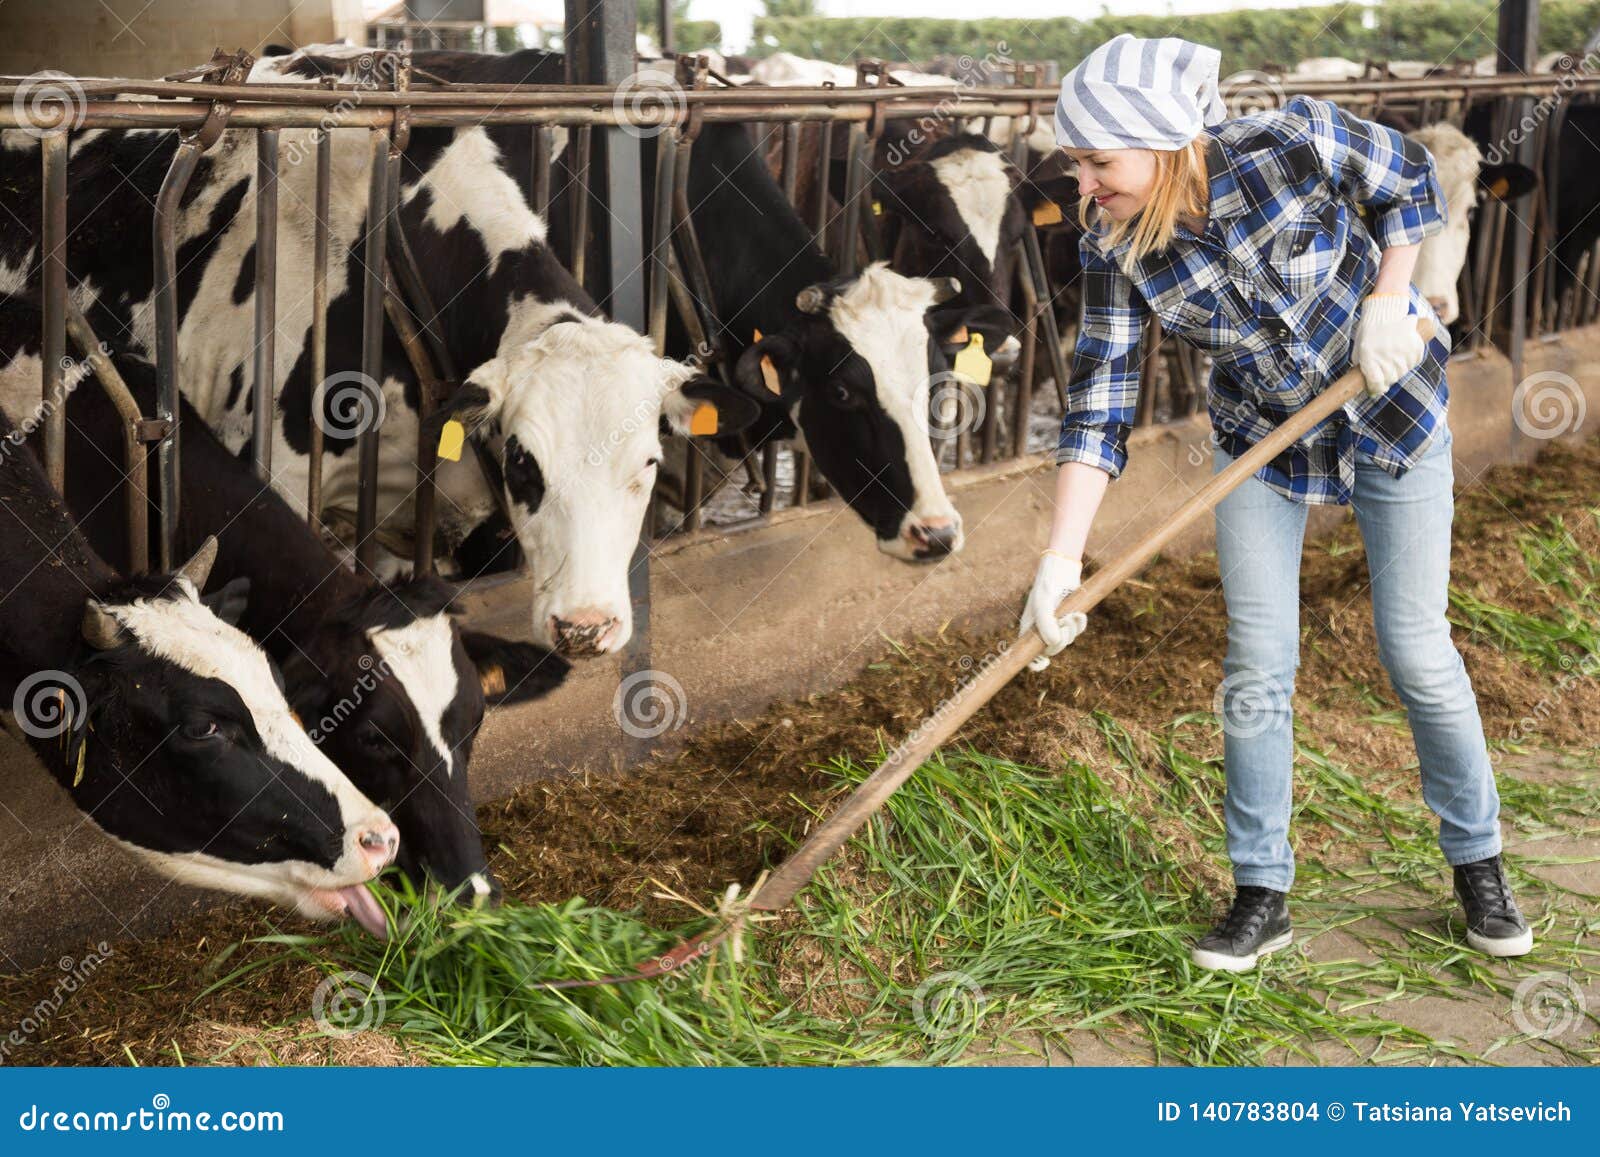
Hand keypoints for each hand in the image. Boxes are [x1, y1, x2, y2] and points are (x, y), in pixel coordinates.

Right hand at [1019, 550, 1088, 670]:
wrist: (1060, 572)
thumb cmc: (1046, 588)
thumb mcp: (1043, 605)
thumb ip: (1046, 624)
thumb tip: (1054, 643)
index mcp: (1029, 631)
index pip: (1029, 655)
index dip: (1035, 663)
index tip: (1044, 663)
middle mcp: (1041, 632)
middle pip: (1052, 650)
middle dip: (1061, 639)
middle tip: (1064, 623)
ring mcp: (1056, 627)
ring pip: (1067, 640)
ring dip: (1072, 629)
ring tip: (1072, 614)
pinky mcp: (1069, 622)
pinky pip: (1077, 632)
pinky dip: (1080, 624)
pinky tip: (1078, 614)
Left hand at [1354, 294, 1424, 396]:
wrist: (1385, 312)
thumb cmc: (1369, 332)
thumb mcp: (1359, 349)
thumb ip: (1362, 367)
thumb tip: (1368, 385)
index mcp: (1369, 357)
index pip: (1376, 383)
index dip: (1377, 388)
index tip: (1377, 388)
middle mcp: (1386, 356)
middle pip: (1391, 378)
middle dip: (1387, 378)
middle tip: (1385, 371)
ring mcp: (1402, 351)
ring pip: (1403, 371)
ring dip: (1398, 369)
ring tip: (1393, 356)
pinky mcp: (1415, 346)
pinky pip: (1414, 361)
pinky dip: (1409, 360)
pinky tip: (1402, 351)